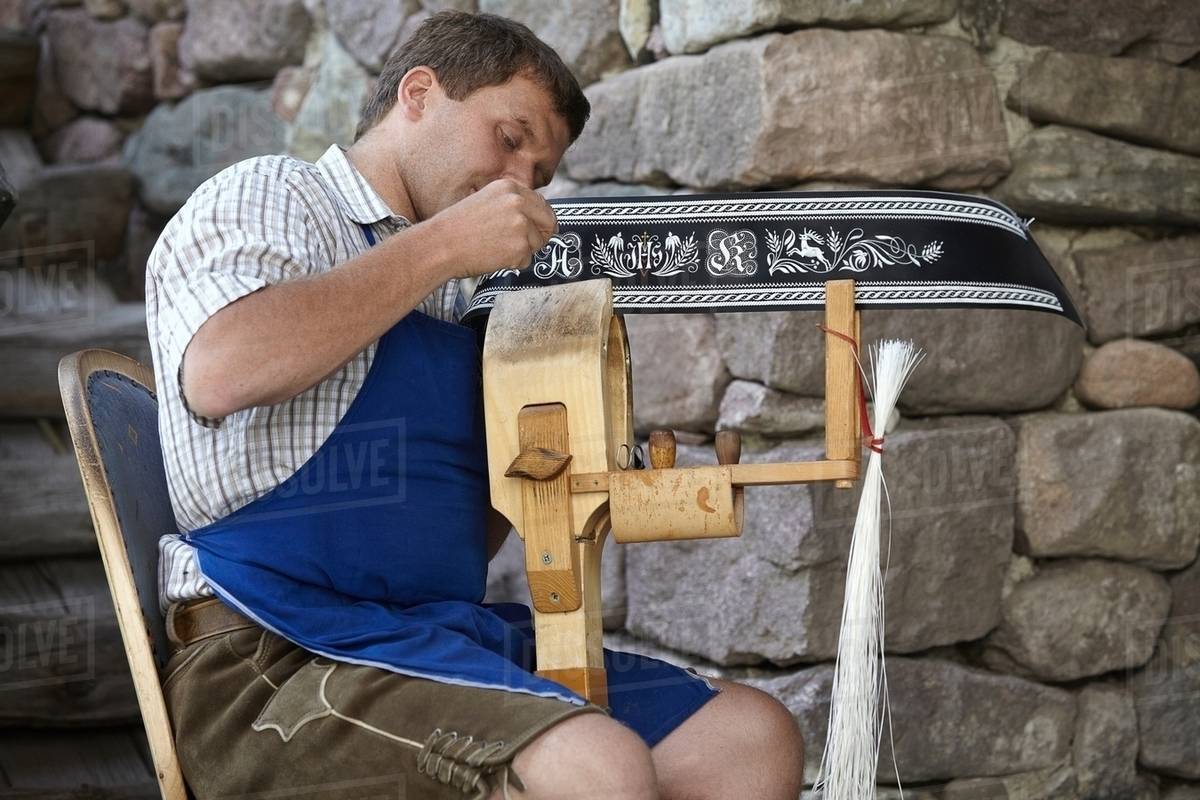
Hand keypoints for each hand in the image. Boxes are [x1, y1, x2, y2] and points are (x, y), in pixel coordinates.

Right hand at [430, 178, 557, 278]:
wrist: (440, 245)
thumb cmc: (458, 228)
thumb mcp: (486, 201)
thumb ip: (512, 205)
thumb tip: (539, 218)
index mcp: (510, 187)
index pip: (542, 205)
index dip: (539, 221)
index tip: (533, 231)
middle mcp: (518, 202)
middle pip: (549, 223)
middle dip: (540, 236)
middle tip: (521, 246)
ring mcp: (520, 224)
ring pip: (537, 244)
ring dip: (521, 252)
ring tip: (495, 249)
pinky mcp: (519, 246)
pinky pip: (527, 260)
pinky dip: (513, 264)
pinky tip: (493, 257)